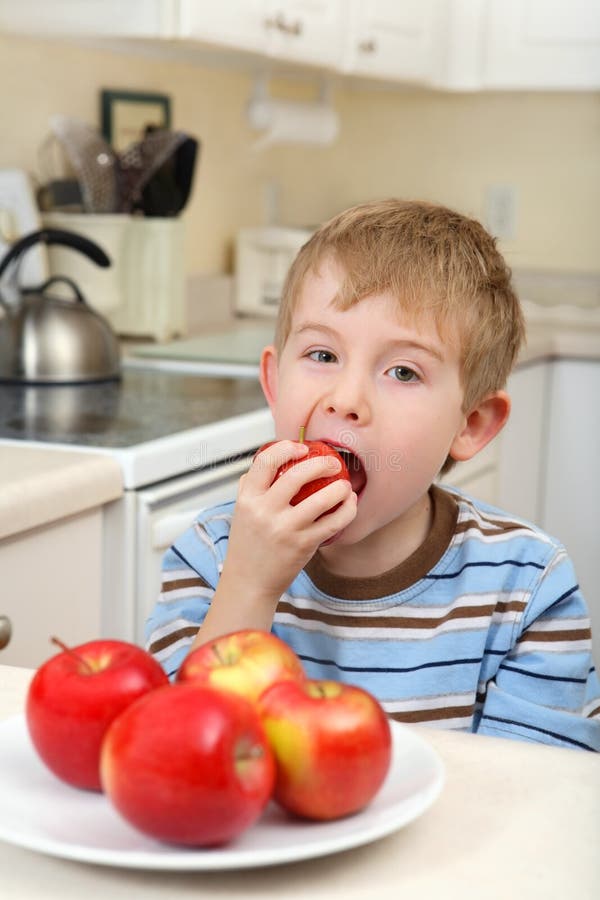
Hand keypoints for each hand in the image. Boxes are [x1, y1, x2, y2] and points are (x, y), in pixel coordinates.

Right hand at [195, 441, 356, 642]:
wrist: (249, 583)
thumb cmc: (247, 547)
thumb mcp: (240, 513)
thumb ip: (250, 488)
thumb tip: (266, 464)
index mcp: (247, 499)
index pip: (265, 461)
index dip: (286, 448)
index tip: (300, 448)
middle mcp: (264, 511)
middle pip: (297, 474)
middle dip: (321, 464)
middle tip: (332, 464)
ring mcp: (285, 529)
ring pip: (321, 498)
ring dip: (340, 488)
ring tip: (345, 485)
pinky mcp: (303, 545)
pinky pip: (333, 522)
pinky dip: (347, 510)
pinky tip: (350, 504)